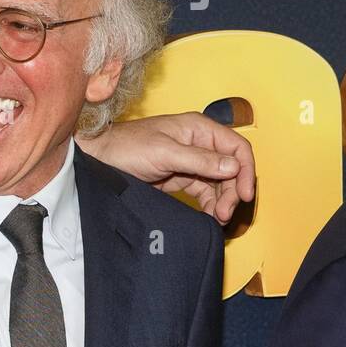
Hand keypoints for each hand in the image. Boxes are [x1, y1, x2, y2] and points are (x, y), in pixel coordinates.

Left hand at [76, 112, 254, 224]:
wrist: (99, 160)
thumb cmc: (126, 147)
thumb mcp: (164, 153)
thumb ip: (199, 160)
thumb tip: (233, 167)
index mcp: (198, 128)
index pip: (237, 147)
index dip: (246, 170)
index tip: (244, 194)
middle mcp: (198, 143)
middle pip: (231, 168)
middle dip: (232, 191)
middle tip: (226, 213)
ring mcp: (190, 161)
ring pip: (220, 182)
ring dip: (223, 200)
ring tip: (217, 218)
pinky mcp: (180, 177)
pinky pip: (204, 192)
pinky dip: (210, 204)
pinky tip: (209, 217)